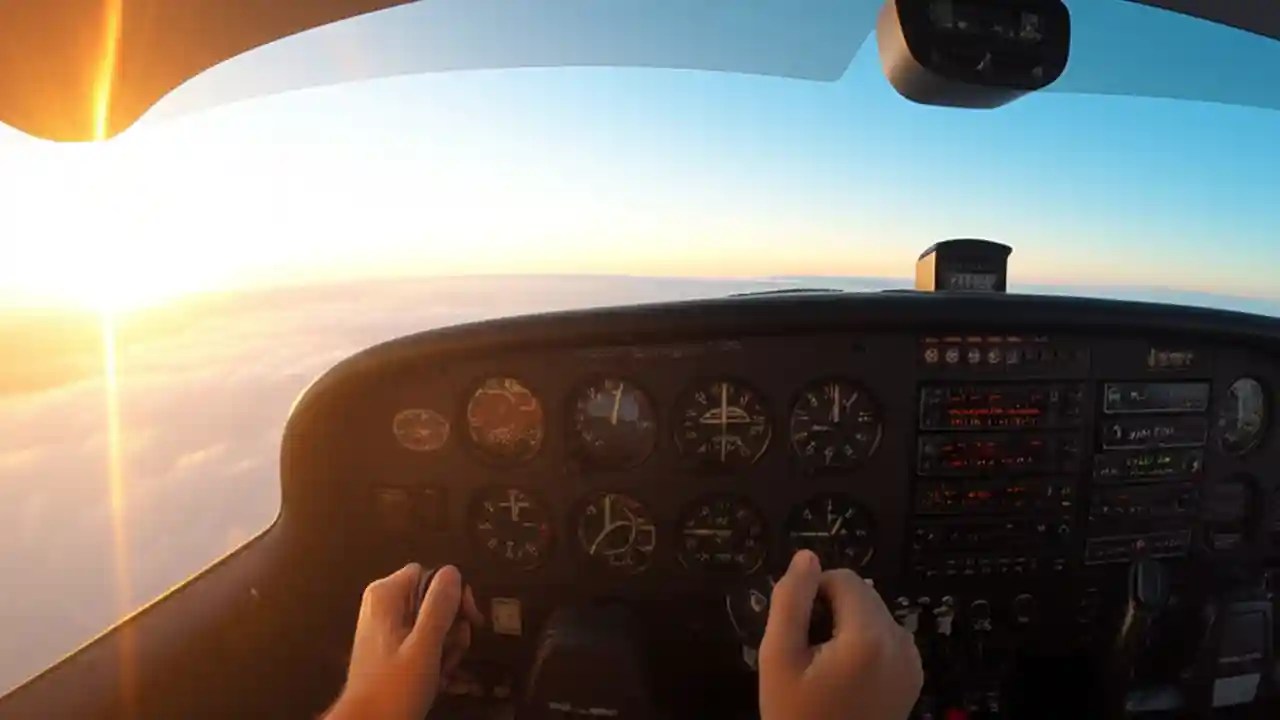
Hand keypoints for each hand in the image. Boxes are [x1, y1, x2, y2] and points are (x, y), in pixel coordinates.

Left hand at [326, 564, 483, 719]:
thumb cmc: (395, 687)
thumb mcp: (424, 644)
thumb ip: (440, 605)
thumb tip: (453, 571)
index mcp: (387, 595)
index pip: (433, 574)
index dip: (455, 595)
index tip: (470, 621)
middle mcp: (385, 605)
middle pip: (435, 599)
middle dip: (453, 627)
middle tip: (452, 652)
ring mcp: (388, 628)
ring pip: (434, 623)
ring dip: (448, 646)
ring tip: (443, 670)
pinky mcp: (392, 649)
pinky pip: (424, 641)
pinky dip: (435, 657)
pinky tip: (438, 678)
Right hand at [759, 551, 921, 719]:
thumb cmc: (796, 715)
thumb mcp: (778, 657)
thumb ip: (790, 601)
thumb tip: (806, 557)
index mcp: (871, 636)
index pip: (843, 580)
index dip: (813, 595)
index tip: (798, 631)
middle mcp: (901, 643)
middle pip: (862, 595)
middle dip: (831, 611)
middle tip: (807, 655)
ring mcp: (912, 662)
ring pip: (873, 615)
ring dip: (846, 627)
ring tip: (824, 668)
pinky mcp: (913, 677)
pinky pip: (886, 639)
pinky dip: (863, 645)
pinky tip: (843, 677)